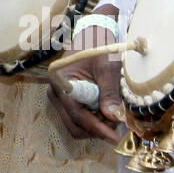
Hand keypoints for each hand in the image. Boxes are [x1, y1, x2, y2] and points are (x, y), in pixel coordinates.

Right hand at [47, 6, 124, 143]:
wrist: (92, 34)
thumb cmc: (98, 47)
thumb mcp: (108, 68)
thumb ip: (109, 93)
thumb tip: (113, 118)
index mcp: (61, 82)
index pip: (77, 114)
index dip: (97, 129)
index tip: (115, 138)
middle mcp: (55, 92)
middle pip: (75, 124)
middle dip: (97, 129)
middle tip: (118, 124)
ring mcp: (59, 97)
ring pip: (76, 124)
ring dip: (96, 126)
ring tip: (113, 115)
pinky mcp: (65, 100)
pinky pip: (77, 118)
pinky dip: (93, 120)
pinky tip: (106, 111)